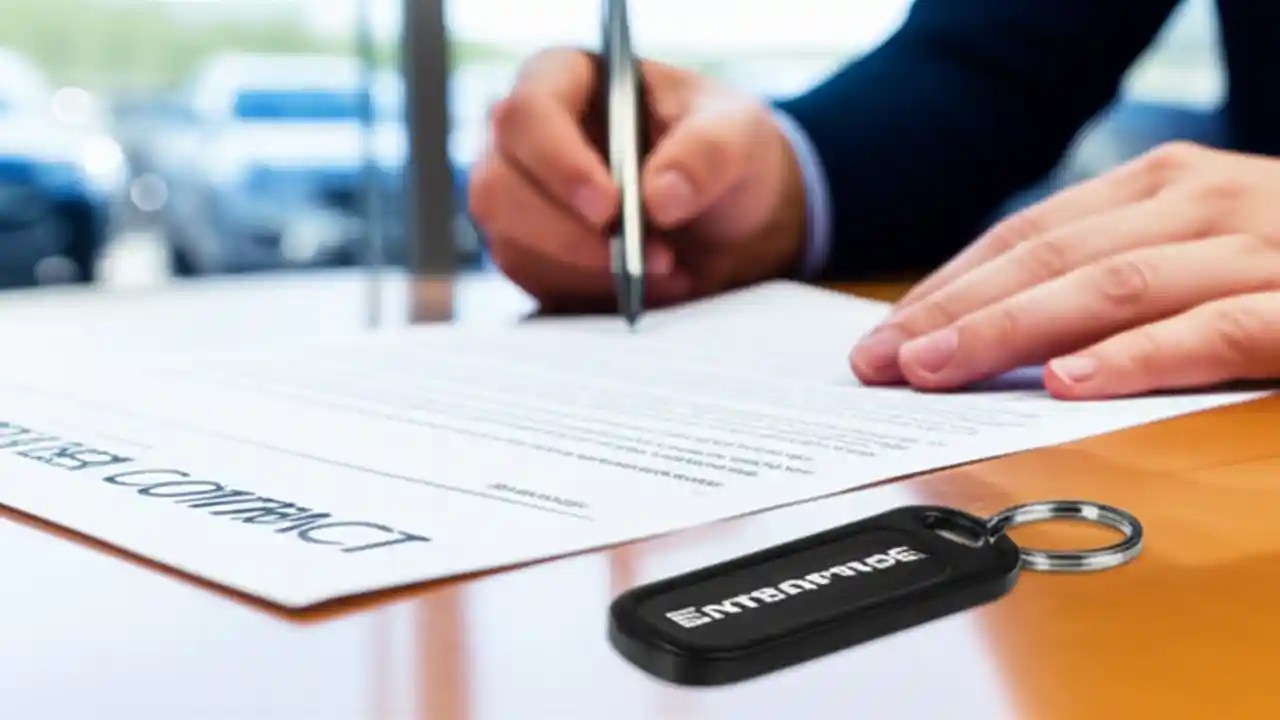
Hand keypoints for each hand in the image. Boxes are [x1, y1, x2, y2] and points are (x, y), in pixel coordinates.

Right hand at [468, 49, 806, 311]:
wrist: (725, 215)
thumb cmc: (721, 151)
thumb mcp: (739, 137)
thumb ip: (708, 154)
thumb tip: (658, 197)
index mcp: (565, 79)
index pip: (528, 114)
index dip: (558, 163)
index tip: (610, 207)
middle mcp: (526, 137)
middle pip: (498, 187)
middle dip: (571, 235)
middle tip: (649, 255)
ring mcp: (519, 197)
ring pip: (512, 243)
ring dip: (590, 270)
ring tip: (667, 271)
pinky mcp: (530, 252)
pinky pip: (536, 282)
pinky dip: (594, 292)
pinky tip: (650, 287)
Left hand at [849, 142, 1279, 398]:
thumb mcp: (1188, 242)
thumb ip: (1104, 268)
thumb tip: (984, 321)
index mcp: (1163, 184)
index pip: (1027, 236)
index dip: (946, 287)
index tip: (881, 337)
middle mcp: (1202, 203)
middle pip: (1051, 259)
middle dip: (955, 314)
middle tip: (881, 363)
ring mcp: (1258, 251)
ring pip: (1114, 287)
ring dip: (1014, 332)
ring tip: (939, 369)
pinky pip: (1214, 332)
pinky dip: (1137, 358)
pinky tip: (1071, 384)